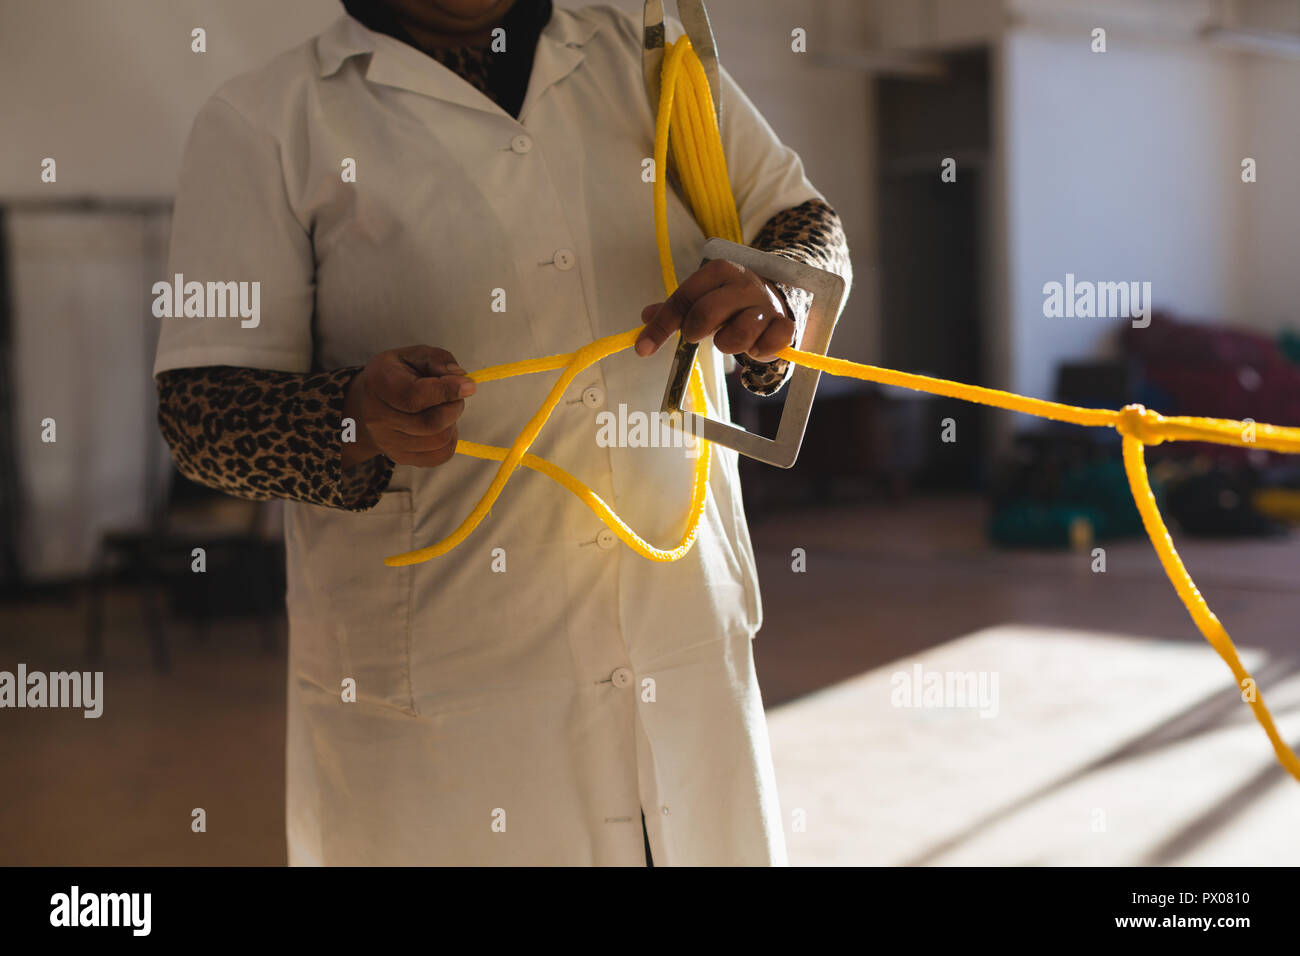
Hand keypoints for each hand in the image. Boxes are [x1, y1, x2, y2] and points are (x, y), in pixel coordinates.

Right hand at [342, 346, 474, 468]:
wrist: (370, 402)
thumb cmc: (397, 374)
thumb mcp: (414, 355)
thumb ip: (438, 360)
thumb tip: (460, 377)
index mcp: (379, 384)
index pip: (415, 396)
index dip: (446, 391)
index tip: (469, 386)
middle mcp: (377, 417)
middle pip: (431, 423)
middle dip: (454, 407)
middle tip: (454, 396)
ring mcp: (387, 442)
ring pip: (439, 440)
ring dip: (452, 423)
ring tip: (443, 409)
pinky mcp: (400, 458)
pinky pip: (441, 455)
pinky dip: (450, 439)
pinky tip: (442, 426)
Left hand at [635, 259, 793, 361]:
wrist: (770, 294)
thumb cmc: (727, 299)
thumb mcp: (700, 297)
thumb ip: (674, 309)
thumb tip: (645, 317)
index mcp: (718, 271)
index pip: (684, 298)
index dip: (661, 326)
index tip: (644, 348)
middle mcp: (743, 284)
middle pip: (708, 312)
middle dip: (694, 330)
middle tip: (694, 336)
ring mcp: (765, 304)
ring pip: (741, 332)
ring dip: (728, 344)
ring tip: (727, 341)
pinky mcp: (783, 323)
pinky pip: (775, 341)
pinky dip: (762, 351)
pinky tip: (754, 349)